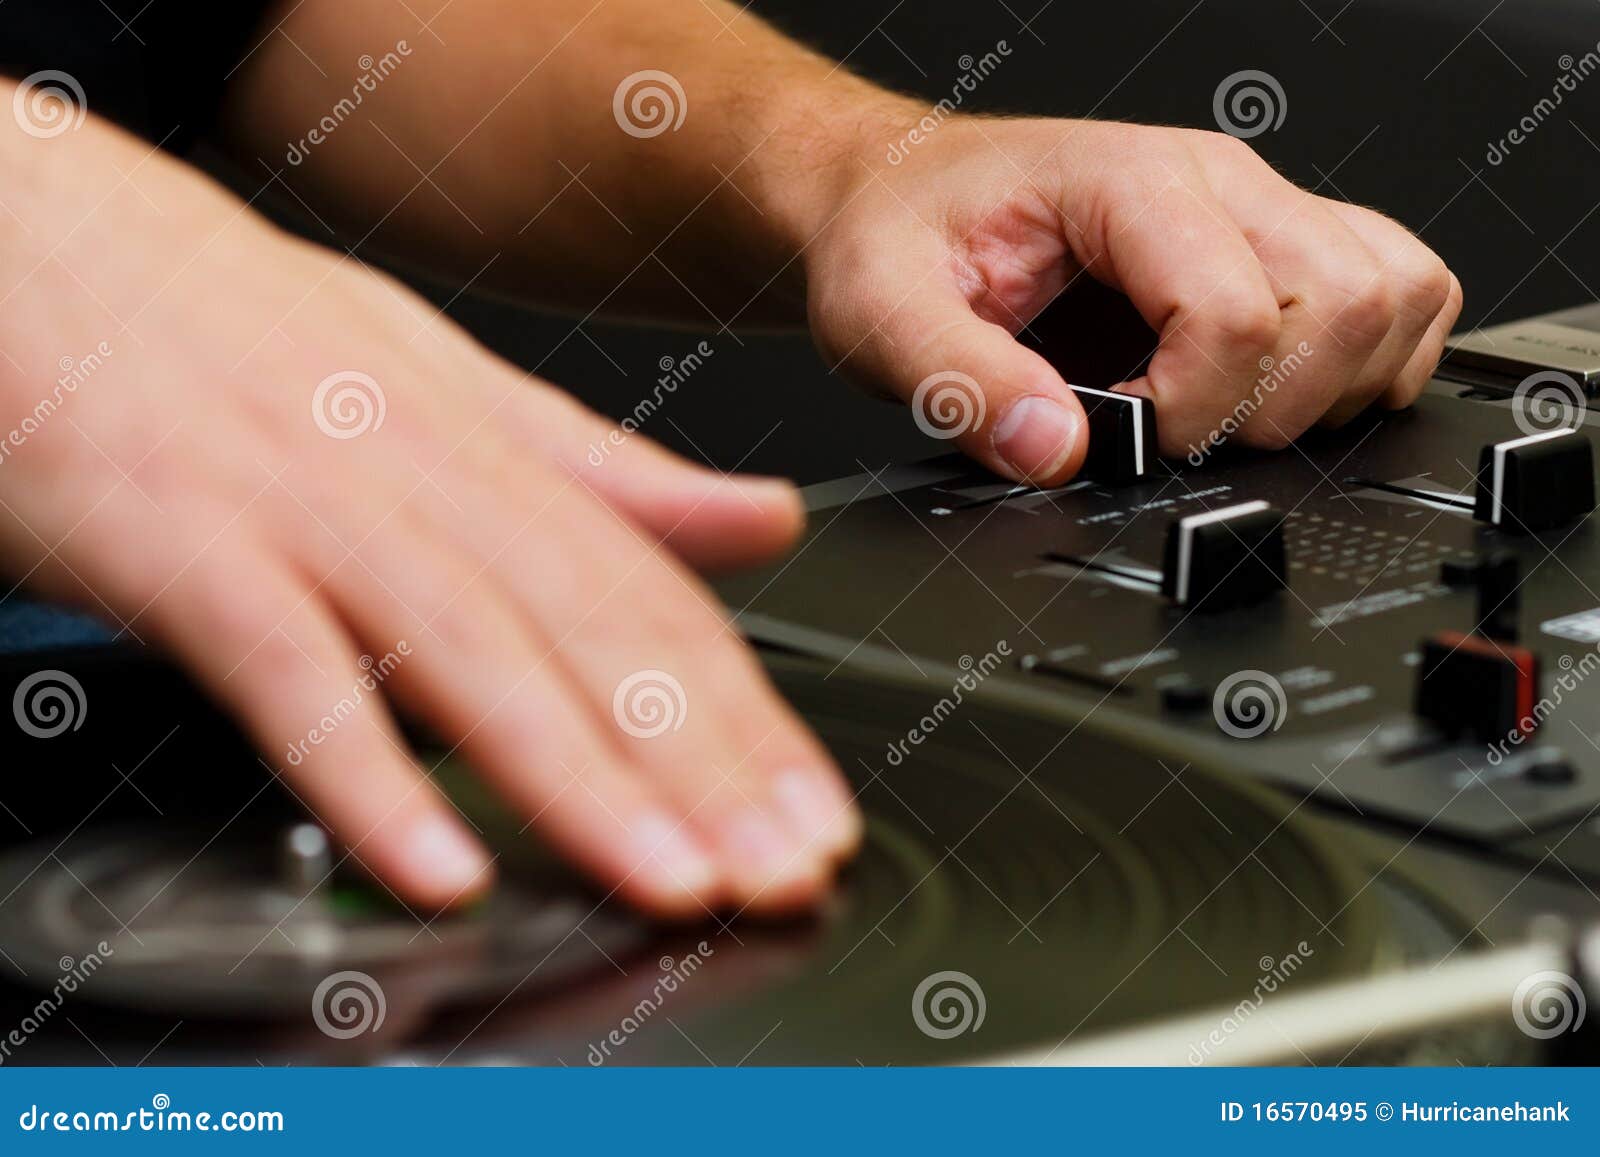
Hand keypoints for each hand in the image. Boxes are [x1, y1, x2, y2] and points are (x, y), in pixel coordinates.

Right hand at [0, 104, 858, 915]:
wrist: (47, 239)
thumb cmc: (242, 330)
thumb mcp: (448, 380)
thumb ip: (606, 472)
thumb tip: (762, 520)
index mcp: (497, 452)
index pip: (655, 599)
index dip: (749, 716)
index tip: (815, 813)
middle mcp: (428, 481)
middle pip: (595, 636)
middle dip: (706, 770)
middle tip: (785, 872)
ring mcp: (312, 512)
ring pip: (474, 659)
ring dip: (582, 785)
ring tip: (670, 882)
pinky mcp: (188, 548)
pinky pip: (292, 676)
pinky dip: (365, 777)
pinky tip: (434, 869)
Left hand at [805, 114, 1462, 479]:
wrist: (902, 195)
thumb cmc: (902, 233)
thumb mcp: (884, 310)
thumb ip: (961, 381)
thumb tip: (1056, 451)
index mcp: (1127, 182)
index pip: (1235, 312)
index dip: (1189, 411)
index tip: (1124, 436)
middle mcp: (1218, 183)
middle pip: (1343, 304)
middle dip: (1268, 411)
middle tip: (1174, 435)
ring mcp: (1259, 209)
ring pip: (1393, 293)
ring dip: (1331, 387)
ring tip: (1226, 415)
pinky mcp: (1277, 245)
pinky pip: (1396, 291)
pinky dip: (1365, 363)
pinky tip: (1275, 392)